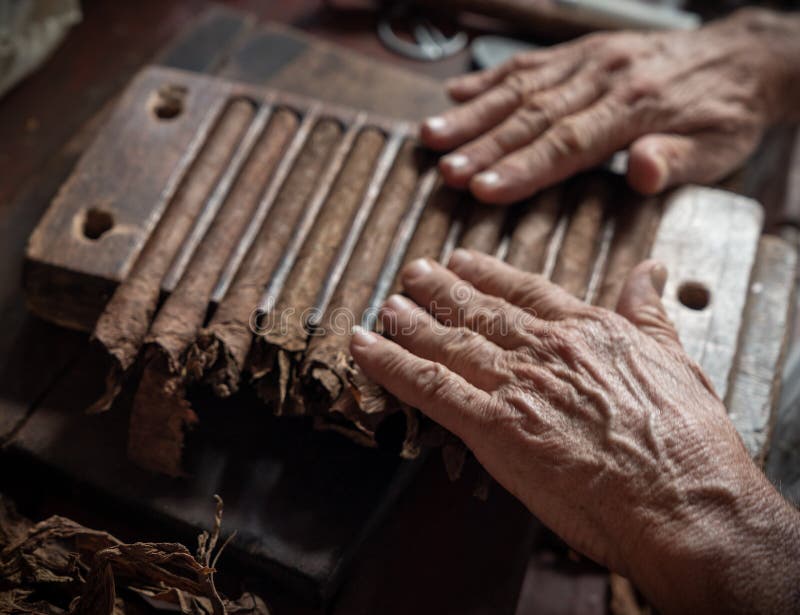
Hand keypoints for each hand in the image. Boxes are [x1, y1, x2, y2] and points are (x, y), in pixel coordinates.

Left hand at [350, 250, 799, 613]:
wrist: (685, 500)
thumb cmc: (688, 442)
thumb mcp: (675, 358)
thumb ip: (649, 313)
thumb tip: (650, 272)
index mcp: (587, 331)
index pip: (526, 291)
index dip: (487, 274)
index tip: (462, 261)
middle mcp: (545, 349)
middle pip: (479, 310)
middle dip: (441, 290)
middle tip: (412, 272)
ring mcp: (516, 385)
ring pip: (448, 342)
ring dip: (411, 321)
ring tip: (388, 305)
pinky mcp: (494, 427)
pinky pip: (429, 387)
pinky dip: (391, 364)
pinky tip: (366, 347)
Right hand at [421, 8, 799, 203]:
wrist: (741, 56)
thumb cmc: (725, 114)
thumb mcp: (720, 148)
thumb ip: (677, 160)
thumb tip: (641, 170)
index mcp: (637, 105)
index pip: (569, 142)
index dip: (523, 167)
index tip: (483, 189)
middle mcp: (605, 76)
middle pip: (534, 114)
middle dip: (484, 145)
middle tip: (444, 169)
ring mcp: (589, 59)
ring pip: (521, 86)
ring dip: (473, 112)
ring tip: (431, 135)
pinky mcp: (581, 50)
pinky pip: (529, 62)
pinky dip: (489, 78)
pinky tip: (456, 92)